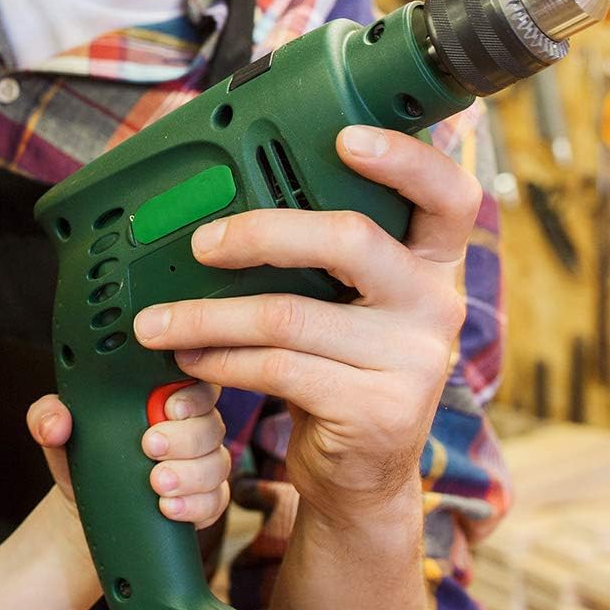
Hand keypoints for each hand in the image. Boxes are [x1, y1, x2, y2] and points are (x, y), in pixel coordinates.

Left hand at [28, 381, 229, 526]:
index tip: (167, 404)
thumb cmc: (82, 457)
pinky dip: (195, 505)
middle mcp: (190, 426)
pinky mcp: (205, 501)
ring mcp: (201, 464)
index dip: (190, 391)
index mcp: (163, 396)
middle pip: (210, 422)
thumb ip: (48, 416)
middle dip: (184, 437)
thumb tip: (55, 422)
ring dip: (189, 474)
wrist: (86, 511)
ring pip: (216, 463)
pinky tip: (168, 509)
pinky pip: (216, 501)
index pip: (194, 380)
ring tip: (157, 483)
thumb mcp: (59, 433)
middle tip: (151, 445)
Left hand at [131, 124, 476, 532]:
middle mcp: (437, 304)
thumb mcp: (350, 302)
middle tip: (201, 243)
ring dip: (209, 316)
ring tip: (160, 322)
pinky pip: (279, 368)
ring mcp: (414, 361)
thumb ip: (323, 251)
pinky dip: (222, 359)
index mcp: (433, 262)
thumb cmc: (341, 364)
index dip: (405, 158)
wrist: (362, 473)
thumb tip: (229, 193)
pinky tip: (192, 359)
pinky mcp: (378, 410)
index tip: (345, 137)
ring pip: (290, 315)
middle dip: (261, 232)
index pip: (449, 195)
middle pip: (350, 239)